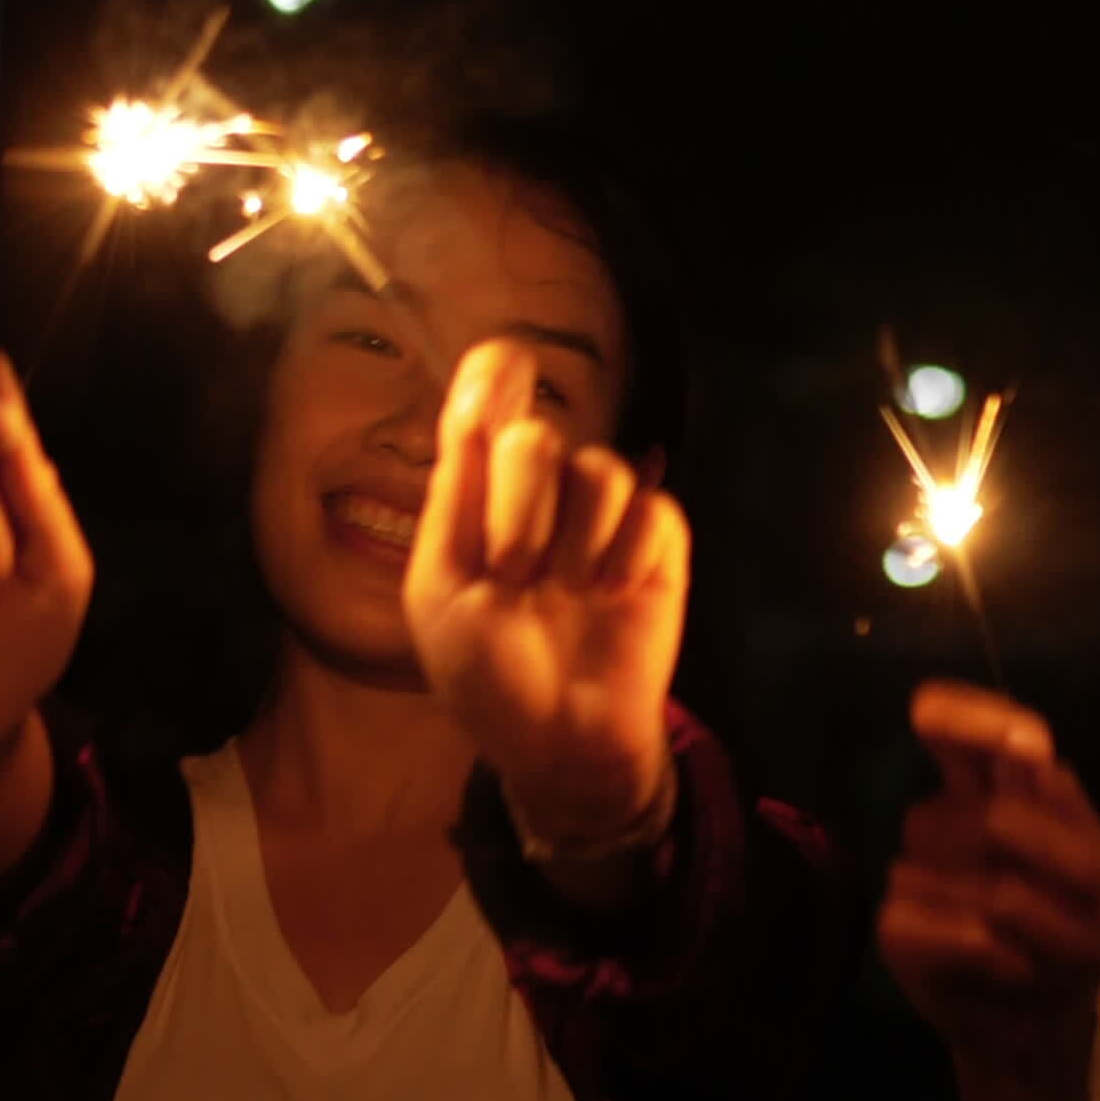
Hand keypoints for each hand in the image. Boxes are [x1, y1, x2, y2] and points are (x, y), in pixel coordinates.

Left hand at [403, 336, 689, 847]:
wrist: (557, 741)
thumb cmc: (486, 675)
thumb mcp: (442, 593)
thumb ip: (455, 499)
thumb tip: (467, 408)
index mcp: (478, 500)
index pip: (485, 409)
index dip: (495, 374)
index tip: (509, 359)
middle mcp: (541, 495)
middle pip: (539, 436)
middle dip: (521, 503)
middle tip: (513, 571)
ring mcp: (601, 519)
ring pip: (599, 469)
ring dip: (574, 538)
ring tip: (565, 593)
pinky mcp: (657, 546)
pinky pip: (653, 510)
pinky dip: (627, 553)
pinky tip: (611, 595)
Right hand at [878, 681, 1099, 1086]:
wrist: (1043, 1026)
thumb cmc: (1072, 939)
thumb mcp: (1099, 874)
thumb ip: (1068, 813)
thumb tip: (1036, 756)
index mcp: (985, 787)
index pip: (947, 719)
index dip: (972, 717)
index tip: (1030, 746)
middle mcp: (941, 818)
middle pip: (993, 817)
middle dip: (1071, 868)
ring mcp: (910, 872)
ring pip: (990, 887)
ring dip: (1057, 930)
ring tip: (1085, 955)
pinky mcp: (895, 929)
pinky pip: (963, 933)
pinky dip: (1011, 958)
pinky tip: (1022, 971)